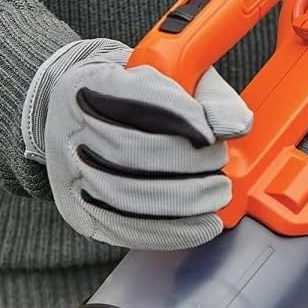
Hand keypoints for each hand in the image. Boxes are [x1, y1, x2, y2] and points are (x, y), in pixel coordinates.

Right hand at [22, 39, 251, 249]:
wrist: (85, 115)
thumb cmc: (142, 94)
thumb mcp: (177, 77)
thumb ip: (211, 96)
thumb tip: (238, 125)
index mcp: (93, 83)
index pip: (136, 98)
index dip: (179, 118)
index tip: (212, 134)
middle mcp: (72, 128)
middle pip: (130, 151)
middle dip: (186, 162)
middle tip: (220, 164)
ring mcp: (70, 173)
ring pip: (126, 194)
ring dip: (183, 199)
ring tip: (217, 193)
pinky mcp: (79, 211)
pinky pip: (124, 228)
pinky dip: (170, 231)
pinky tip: (202, 224)